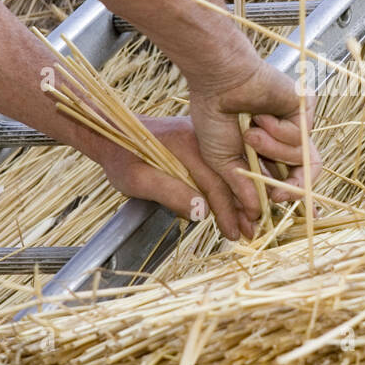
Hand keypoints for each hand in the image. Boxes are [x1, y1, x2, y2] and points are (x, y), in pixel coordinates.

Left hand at [99, 116, 249, 239]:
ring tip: (247, 223)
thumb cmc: (121, 157)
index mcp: (188, 145)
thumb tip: (203, 211)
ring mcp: (203, 140)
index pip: (215, 183)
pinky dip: (230, 188)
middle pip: (229, 177)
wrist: (113, 132)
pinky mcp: (201, 145)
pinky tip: (235, 205)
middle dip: (243, 207)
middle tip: (251, 232)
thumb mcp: (136, 179)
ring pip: (228, 173)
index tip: (234, 232)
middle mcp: (202, 139)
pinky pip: (220, 168)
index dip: (227, 211)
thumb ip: (169, 193)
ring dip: (240, 199)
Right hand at [189, 57, 321, 224]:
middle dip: (292, 187)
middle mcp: (282, 140)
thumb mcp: (223, 162)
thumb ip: (241, 190)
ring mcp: (295, 124)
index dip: (283, 200)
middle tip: (276, 194)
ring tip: (250, 135)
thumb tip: (253, 215)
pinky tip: (260, 117)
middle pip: (305, 174)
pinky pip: (302, 136)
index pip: (284, 181)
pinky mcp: (304, 109)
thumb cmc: (214, 116)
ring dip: (274, 151)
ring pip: (303, 157)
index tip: (270, 215)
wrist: (219, 80)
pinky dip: (279, 132)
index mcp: (263, 153)